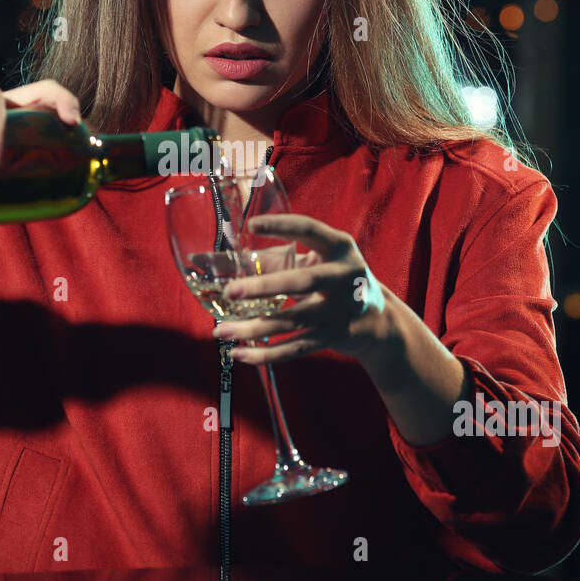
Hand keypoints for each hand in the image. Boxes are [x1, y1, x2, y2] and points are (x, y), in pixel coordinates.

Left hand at [212, 214, 396, 363]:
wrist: (376, 318)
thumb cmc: (329, 278)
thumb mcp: (313, 260)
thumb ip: (268, 258)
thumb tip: (203, 258)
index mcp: (339, 247)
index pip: (310, 229)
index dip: (283, 226)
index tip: (251, 225)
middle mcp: (345, 276)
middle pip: (303, 282)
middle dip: (265, 286)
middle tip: (229, 292)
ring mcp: (343, 309)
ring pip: (295, 321)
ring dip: (256, 328)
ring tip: (220, 331)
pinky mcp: (336, 337)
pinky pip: (298, 347)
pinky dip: (269, 353)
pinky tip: (240, 354)